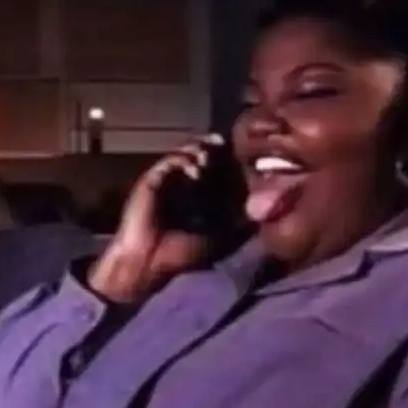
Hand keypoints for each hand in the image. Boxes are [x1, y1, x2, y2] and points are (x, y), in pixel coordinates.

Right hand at [88, 133, 223, 302]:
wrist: (148, 264)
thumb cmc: (180, 256)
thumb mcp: (216, 241)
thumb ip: (236, 228)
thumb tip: (260, 219)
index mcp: (195, 195)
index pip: (212, 168)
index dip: (224, 158)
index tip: (239, 153)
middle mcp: (179, 183)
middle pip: (196, 154)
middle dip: (209, 147)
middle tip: (221, 142)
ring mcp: (163, 181)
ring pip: (181, 153)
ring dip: (196, 150)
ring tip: (208, 155)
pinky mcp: (150, 182)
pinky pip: (166, 164)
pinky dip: (181, 162)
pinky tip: (194, 170)